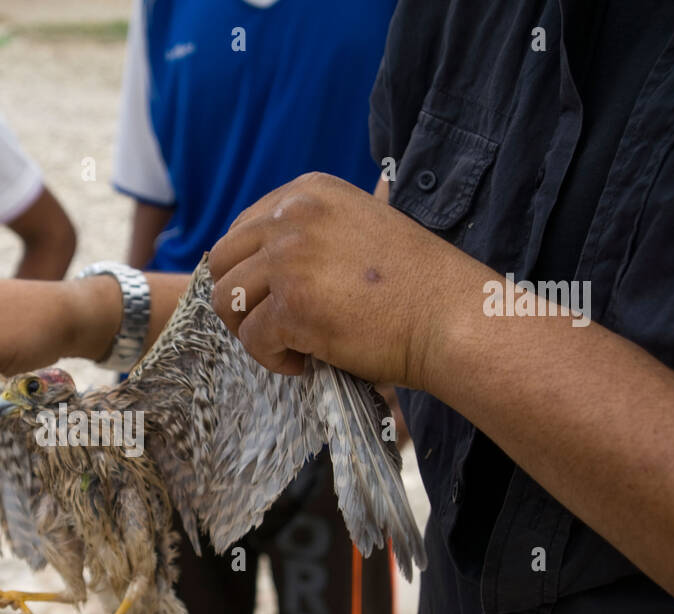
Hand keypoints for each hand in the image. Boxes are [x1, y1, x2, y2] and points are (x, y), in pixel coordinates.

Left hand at [208, 172, 491, 388]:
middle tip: (273, 327)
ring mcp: (290, 259)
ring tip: (290, 345)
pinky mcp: (293, 306)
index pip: (241, 229)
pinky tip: (306, 362)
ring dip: (251, 330)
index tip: (277, 298)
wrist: (451, 318)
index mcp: (309, 192)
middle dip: (240, 301)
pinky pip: (252, 339)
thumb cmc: (413, 285)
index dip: (250, 272)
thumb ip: (309, 233)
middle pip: (221, 262)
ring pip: (227, 301)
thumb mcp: (358, 228)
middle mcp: (294, 216)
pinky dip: (273, 359)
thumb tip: (258, 262)